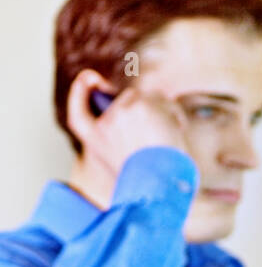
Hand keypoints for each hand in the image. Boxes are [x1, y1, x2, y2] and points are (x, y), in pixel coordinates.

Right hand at [66, 73, 192, 180]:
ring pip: (147, 97)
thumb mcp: (127, 162)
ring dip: (162, 112)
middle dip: (146, 110)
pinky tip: (177, 130)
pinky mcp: (140, 104)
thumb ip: (124, 137)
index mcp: (94, 140)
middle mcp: (105, 123)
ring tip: (168, 138)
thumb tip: (138, 108)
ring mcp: (121, 111)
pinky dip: (174, 113)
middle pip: (128, 100)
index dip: (82, 89)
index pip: (78, 109)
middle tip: (158, 136)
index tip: (91, 78)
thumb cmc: (150, 181)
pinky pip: (162, 99)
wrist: (160, 187)